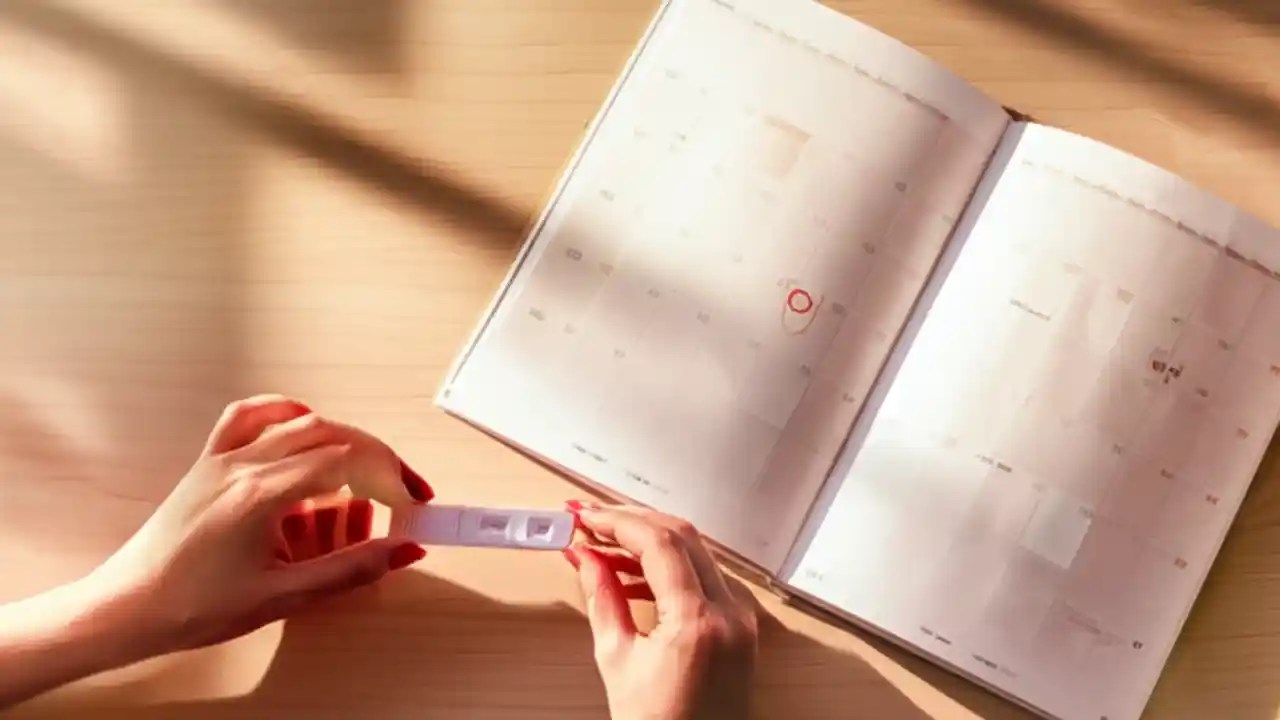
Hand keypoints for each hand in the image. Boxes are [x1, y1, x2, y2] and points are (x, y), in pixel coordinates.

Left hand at [91, 395, 434, 654]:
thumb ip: (349, 569)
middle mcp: (243, 464)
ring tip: (366, 475)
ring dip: (343, 441)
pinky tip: (306, 430)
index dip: (390, 477)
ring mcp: (223, 458)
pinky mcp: (209, 462)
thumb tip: (402, 550)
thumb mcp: (283, 596)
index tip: (412, 502)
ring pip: (299, 423)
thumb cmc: (194, 607)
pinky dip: (287, 414)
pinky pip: (251, 416)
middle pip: (330, 435)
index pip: (346, 462)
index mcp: (261, 493)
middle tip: (405, 490)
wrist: (128, 608)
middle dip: (378, 459)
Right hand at [562, 504, 757, 719]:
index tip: (583, 516)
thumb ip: (601, 598)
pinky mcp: (741, 628)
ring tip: (602, 548)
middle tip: (589, 520)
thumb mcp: (617, 661)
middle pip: (682, 537)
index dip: (616, 520)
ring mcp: (742, 620)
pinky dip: (670, 568)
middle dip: (632, 522)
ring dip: (649, 542)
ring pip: (696, 553)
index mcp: (698, 622)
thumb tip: (585, 557)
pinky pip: (706, 578)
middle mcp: (730, 614)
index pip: (658, 543)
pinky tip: (633, 573)